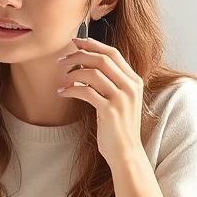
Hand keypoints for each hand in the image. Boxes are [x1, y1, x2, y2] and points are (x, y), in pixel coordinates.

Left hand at [57, 37, 144, 168]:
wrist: (126, 153)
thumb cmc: (118, 128)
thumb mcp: (119, 101)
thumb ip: (110, 83)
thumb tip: (84, 66)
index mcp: (135, 81)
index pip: (113, 53)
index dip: (93, 44)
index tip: (76, 42)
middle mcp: (131, 86)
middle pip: (102, 59)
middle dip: (79, 56)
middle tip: (61, 60)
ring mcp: (122, 98)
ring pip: (93, 73)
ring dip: (72, 73)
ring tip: (61, 80)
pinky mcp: (110, 110)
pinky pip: (86, 91)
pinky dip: (71, 89)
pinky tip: (63, 92)